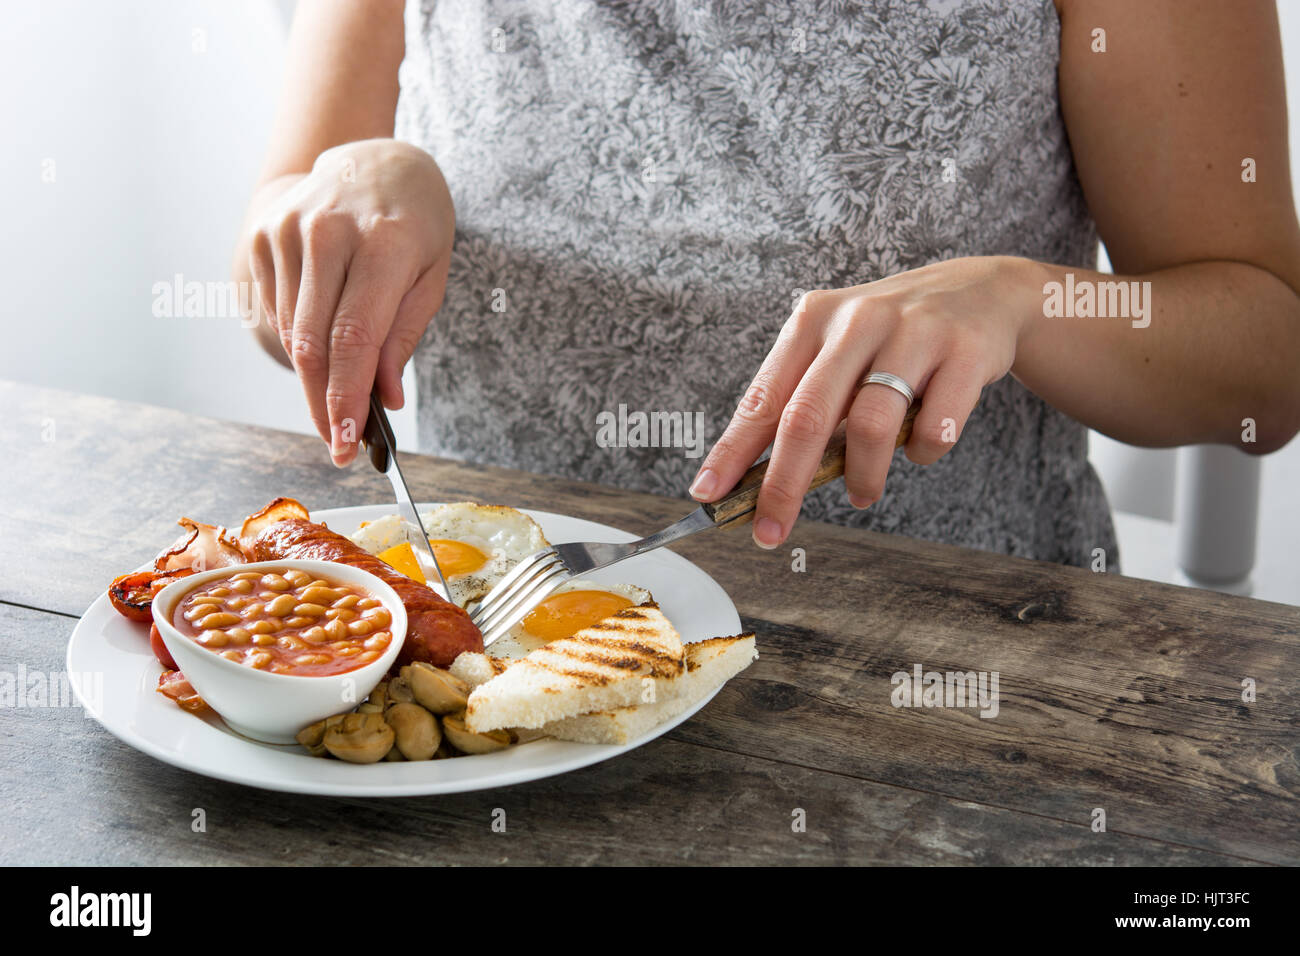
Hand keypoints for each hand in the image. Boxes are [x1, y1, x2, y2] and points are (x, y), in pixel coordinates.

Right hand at [247, 138, 453, 465]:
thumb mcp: (431, 276)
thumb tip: (384, 398)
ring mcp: (289, 229)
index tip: (348, 445)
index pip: (355, 339)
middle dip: (324, 406)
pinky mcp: (264, 233)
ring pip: (291, 333)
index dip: (347, 400)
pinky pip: (276, 311)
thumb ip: (403, 336)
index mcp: (383, 243)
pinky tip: (322, 343)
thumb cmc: (416, 223)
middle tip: (339, 447)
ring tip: (339, 398)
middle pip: (314, 344)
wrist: (377, 158)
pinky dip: (298, 341)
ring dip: (313, 380)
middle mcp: (329, 233)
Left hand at [688, 256, 1043, 548]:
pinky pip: (935, 427)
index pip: (762, 397)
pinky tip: (920, 448)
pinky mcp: (964, 351)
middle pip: (806, 416)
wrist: (983, 292)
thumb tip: (758, 479)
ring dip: (861, 476)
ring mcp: (913, 332)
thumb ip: (804, 401)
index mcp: (812, 321)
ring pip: (870, 425)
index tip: (708, 495)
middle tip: (769, 530)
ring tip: (861, 494)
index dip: (732, 451)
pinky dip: (923, 453)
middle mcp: (857, 320)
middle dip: (783, 484)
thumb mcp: (839, 350)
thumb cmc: (892, 337)